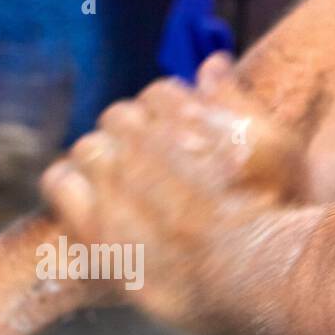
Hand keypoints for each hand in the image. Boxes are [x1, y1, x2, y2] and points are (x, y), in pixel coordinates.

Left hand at [39, 54, 298, 331]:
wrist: (255, 271)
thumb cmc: (276, 208)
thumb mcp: (276, 143)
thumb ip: (236, 100)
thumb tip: (210, 63)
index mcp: (182, 111)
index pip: (158, 95)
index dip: (169, 121)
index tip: (180, 146)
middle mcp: (142, 137)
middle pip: (119, 118)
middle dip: (134, 139)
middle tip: (153, 175)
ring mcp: (113, 180)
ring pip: (88, 149)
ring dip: (101, 164)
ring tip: (123, 195)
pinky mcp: (94, 225)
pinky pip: (58, 183)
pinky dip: (68, 186)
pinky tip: (87, 204)